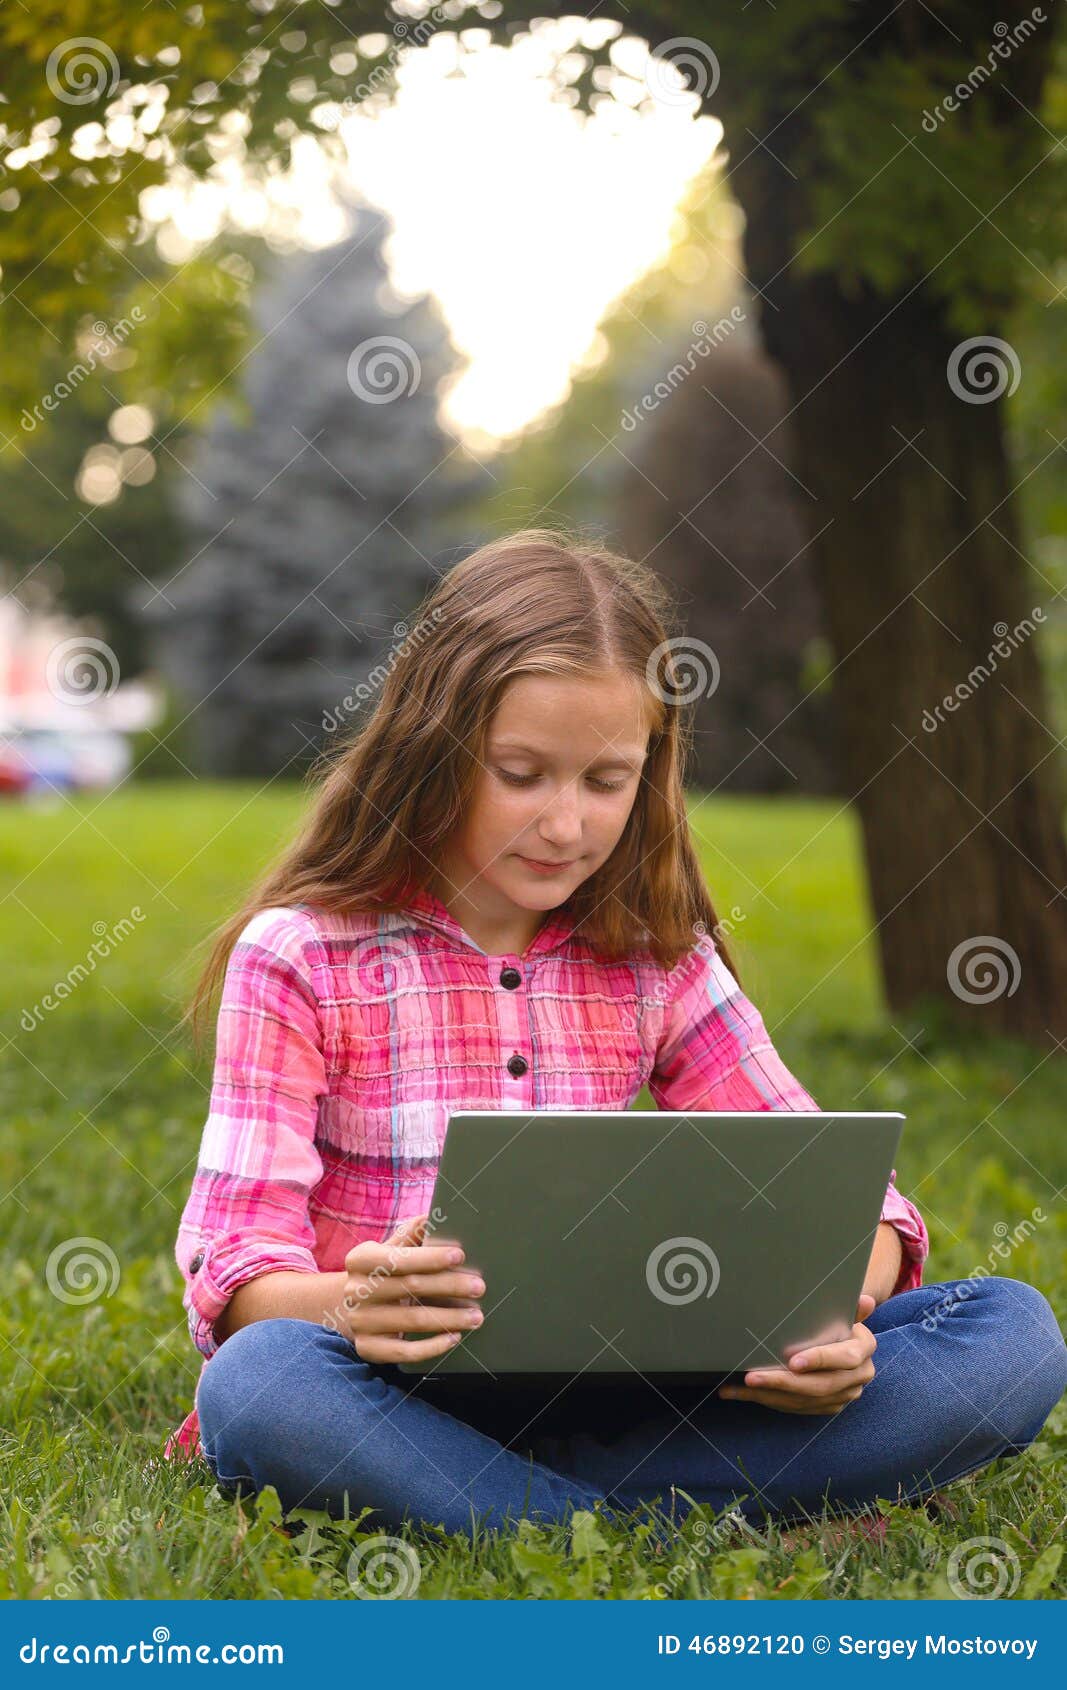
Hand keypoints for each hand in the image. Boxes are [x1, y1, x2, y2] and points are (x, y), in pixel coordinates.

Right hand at [341, 1212, 485, 1363]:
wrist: (356, 1307)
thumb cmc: (386, 1271)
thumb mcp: (392, 1248)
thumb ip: (413, 1232)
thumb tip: (436, 1214)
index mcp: (360, 1259)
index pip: (397, 1258)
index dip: (429, 1257)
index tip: (460, 1255)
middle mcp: (356, 1290)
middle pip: (409, 1287)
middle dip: (449, 1286)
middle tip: (480, 1286)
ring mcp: (360, 1321)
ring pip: (411, 1321)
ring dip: (449, 1318)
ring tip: (477, 1315)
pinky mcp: (368, 1349)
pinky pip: (404, 1352)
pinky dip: (431, 1347)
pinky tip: (454, 1338)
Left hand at [717, 1292, 877, 1415]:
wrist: (845, 1341)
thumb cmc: (837, 1320)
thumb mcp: (843, 1311)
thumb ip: (849, 1308)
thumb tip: (865, 1300)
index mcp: (863, 1350)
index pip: (844, 1358)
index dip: (819, 1360)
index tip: (793, 1361)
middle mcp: (858, 1376)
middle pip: (819, 1386)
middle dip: (782, 1383)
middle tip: (751, 1377)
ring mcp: (844, 1395)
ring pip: (804, 1401)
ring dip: (768, 1396)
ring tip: (736, 1388)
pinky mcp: (829, 1406)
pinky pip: (797, 1408)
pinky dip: (768, 1401)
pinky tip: (741, 1394)